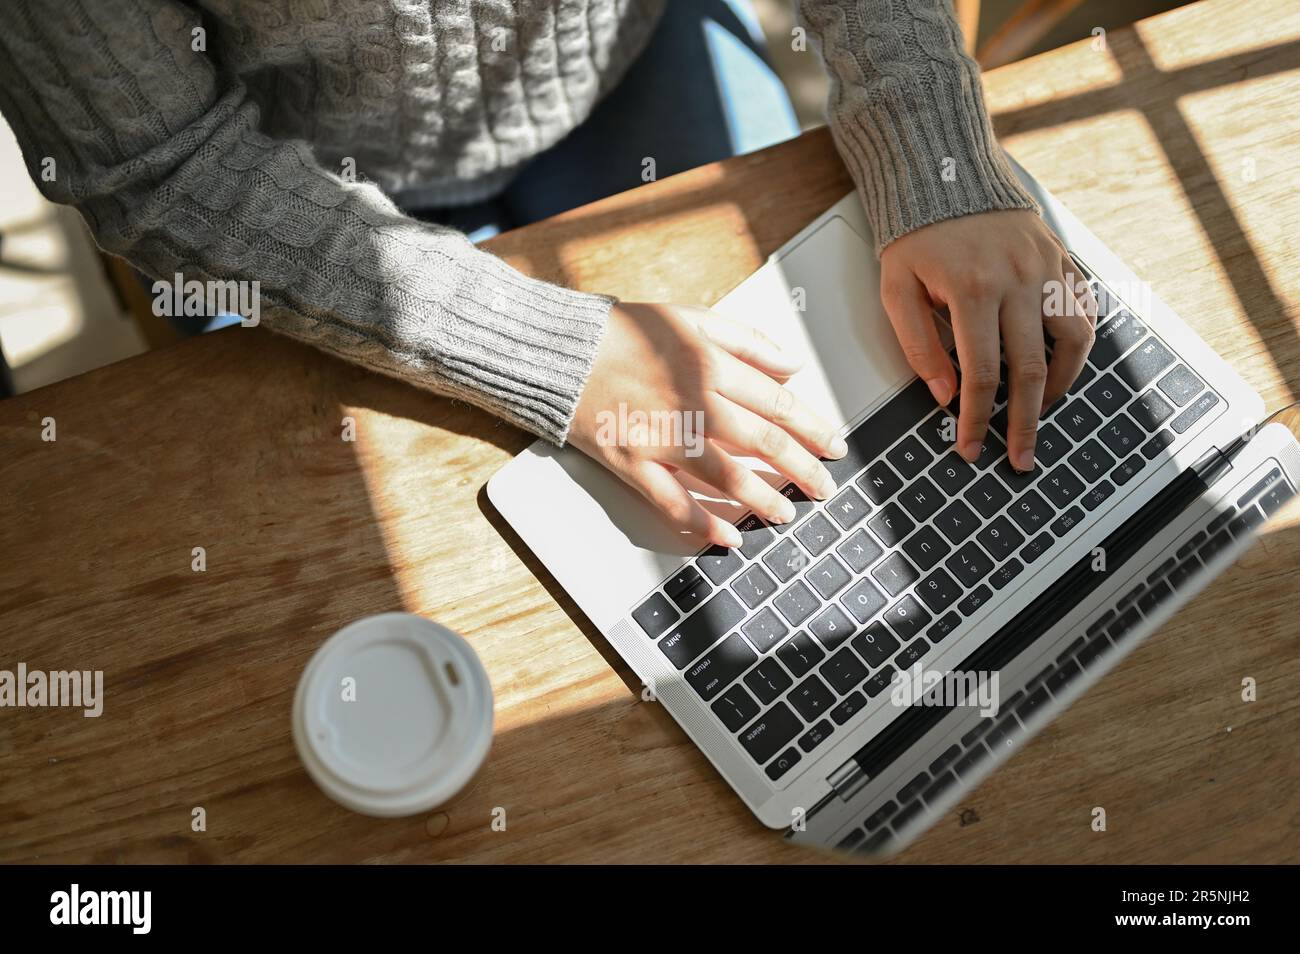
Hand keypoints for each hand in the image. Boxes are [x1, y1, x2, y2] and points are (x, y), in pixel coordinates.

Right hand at [570, 302, 846, 547]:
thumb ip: (747, 341)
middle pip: (763, 442)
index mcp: (711, 365)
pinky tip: (730, 536)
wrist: (561, 351)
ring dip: (763, 500)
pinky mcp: (632, 462)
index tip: (835, 446)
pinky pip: (673, 501)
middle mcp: (694, 402)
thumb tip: (792, 365)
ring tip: (786, 516)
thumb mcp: (691, 318)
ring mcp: (662, 436)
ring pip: (727, 475)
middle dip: (801, 469)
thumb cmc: (625, 333)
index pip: (778, 403)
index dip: (812, 428)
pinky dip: (704, 523)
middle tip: (824, 489)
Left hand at [879, 210, 1096, 470]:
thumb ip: (919, 346)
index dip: (978, 419)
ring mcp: (1047, 269)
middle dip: (1026, 423)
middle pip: (1032, 369)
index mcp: (973, 290)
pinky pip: (1084, 310)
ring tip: (1043, 411)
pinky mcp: (1062, 259)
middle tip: (1022, 458)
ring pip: (1073, 342)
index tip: (972, 448)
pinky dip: (1077, 345)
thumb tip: (946, 396)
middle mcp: (1019, 280)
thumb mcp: (896, 290)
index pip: (982, 374)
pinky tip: (1060, 366)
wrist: (946, 173)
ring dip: (1060, 385)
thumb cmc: (916, 235)